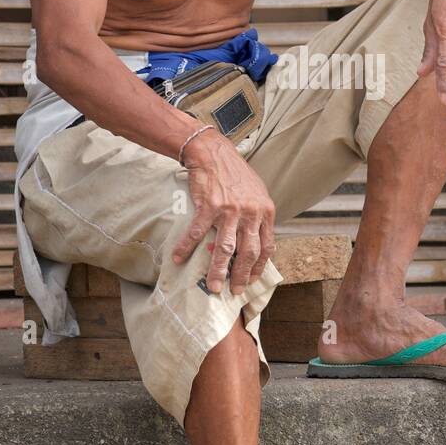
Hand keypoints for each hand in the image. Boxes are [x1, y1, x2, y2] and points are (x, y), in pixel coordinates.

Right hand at [172, 129, 275, 294]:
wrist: (213, 152)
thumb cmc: (234, 174)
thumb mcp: (256, 193)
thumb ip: (258, 216)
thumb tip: (255, 239)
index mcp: (265, 211)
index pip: (267, 246)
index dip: (259, 266)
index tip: (252, 279)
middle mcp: (250, 212)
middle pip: (248, 252)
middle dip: (241, 276)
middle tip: (234, 291)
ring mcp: (230, 210)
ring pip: (225, 248)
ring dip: (217, 270)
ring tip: (212, 286)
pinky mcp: (209, 205)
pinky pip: (197, 232)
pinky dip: (186, 247)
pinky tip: (178, 258)